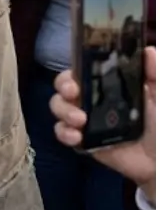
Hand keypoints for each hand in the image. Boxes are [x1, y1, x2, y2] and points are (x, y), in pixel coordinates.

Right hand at [52, 47, 155, 198]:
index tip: (78, 74)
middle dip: (63, 88)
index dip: (75, 69)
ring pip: (59, 108)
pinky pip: (61, 133)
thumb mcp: (159, 94)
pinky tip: (76, 137)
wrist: (159, 159)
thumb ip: (154, 74)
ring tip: (79, 120)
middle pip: (64, 87)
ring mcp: (85, 121)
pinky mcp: (82, 141)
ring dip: (63, 111)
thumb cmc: (159, 123)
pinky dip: (64, 133)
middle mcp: (93, 100)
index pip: (83, 70)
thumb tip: (148, 51)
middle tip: (73, 93)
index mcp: (109, 85)